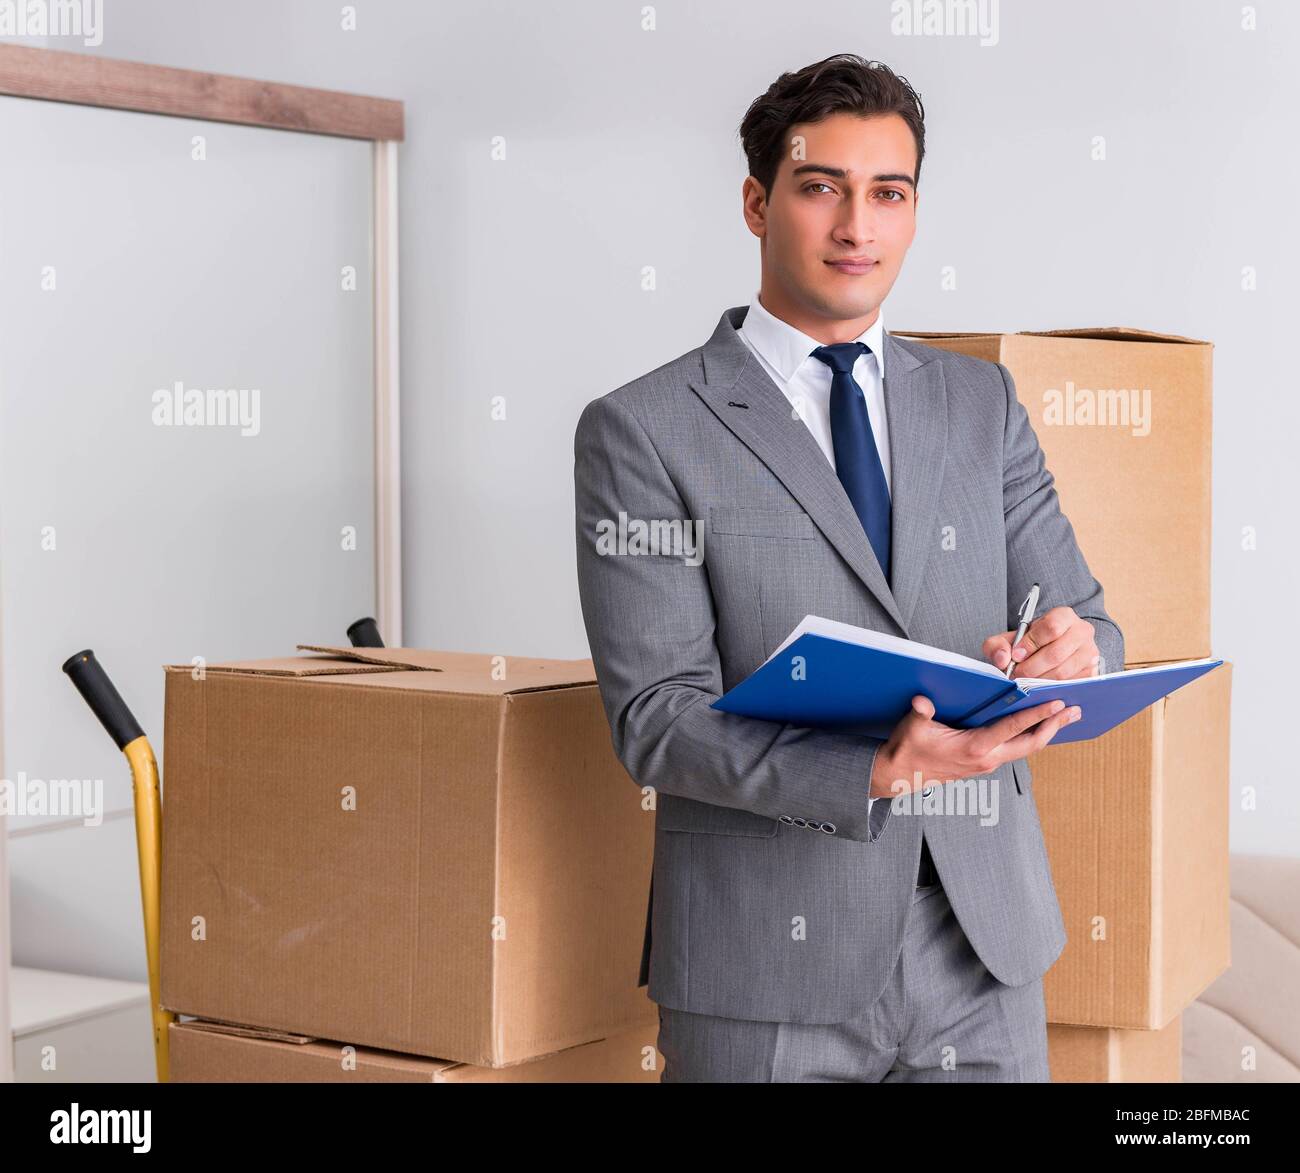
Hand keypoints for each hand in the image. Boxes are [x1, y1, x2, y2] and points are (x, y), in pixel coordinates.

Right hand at [869, 694, 1079, 799]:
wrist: (899, 775)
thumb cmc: (907, 751)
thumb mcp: (911, 729)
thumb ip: (919, 714)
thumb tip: (922, 702)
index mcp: (974, 748)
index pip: (1011, 728)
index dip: (1035, 715)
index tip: (1055, 703)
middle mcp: (987, 758)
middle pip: (1030, 743)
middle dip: (1053, 726)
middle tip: (1074, 710)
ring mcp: (987, 762)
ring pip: (1025, 748)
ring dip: (1045, 732)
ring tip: (1063, 717)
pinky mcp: (984, 762)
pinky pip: (1015, 749)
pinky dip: (1030, 736)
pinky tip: (1036, 727)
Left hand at [983, 606, 1100, 680]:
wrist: (1048, 651)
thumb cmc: (1029, 644)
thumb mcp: (1009, 639)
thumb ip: (998, 645)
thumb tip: (1003, 660)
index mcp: (1064, 616)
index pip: (1051, 627)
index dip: (1031, 643)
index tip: (1016, 656)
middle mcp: (1082, 632)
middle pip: (1057, 653)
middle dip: (1032, 667)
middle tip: (1017, 675)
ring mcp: (1090, 653)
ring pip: (1064, 671)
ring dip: (1039, 680)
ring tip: (1025, 682)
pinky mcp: (1092, 672)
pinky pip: (1071, 684)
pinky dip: (1052, 689)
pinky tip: (1039, 688)